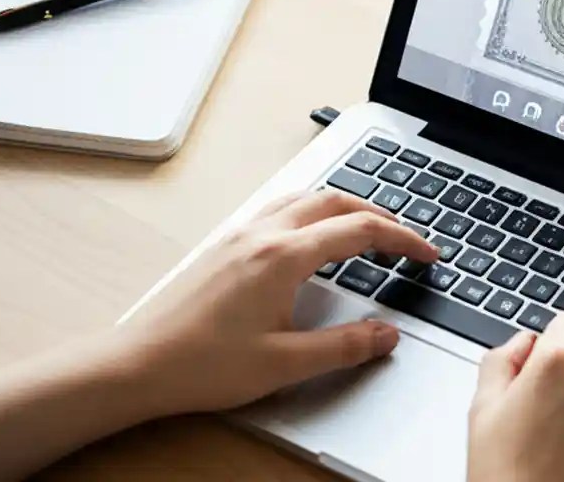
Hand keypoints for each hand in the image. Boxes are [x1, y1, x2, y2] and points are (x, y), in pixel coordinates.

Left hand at [116, 189, 438, 415]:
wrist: (136, 366)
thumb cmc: (200, 365)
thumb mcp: (285, 363)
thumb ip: (345, 346)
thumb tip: (386, 334)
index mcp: (283, 257)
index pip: (360, 232)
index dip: (403, 240)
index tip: (427, 253)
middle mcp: (262, 235)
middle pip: (335, 201)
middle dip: (379, 214)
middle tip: (405, 238)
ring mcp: (239, 236)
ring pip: (305, 198)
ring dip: (344, 206)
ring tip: (367, 229)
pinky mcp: (224, 246)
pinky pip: (279, 209)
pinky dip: (311, 212)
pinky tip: (312, 237)